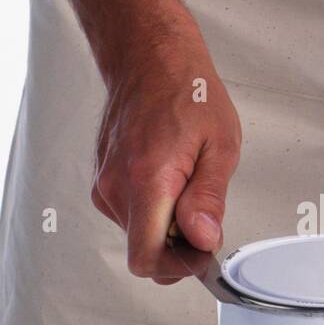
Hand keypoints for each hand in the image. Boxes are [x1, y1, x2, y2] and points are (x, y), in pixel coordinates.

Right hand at [90, 2, 241, 282]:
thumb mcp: (220, 145)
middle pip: (144, 251)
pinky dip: (153, 210)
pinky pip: (131, 215)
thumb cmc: (187, 92)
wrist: (149, 57)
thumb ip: (209, 198)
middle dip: (178, 246)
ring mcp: (104, 186)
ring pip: (138, 234)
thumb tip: (204, 238)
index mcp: (146, 181)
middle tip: (204, 215)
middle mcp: (116, 187)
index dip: (178, 267)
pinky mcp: (102, 182)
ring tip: (188, 184)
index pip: (145, 259)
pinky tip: (171, 178)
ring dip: (166, 226)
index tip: (201, 249)